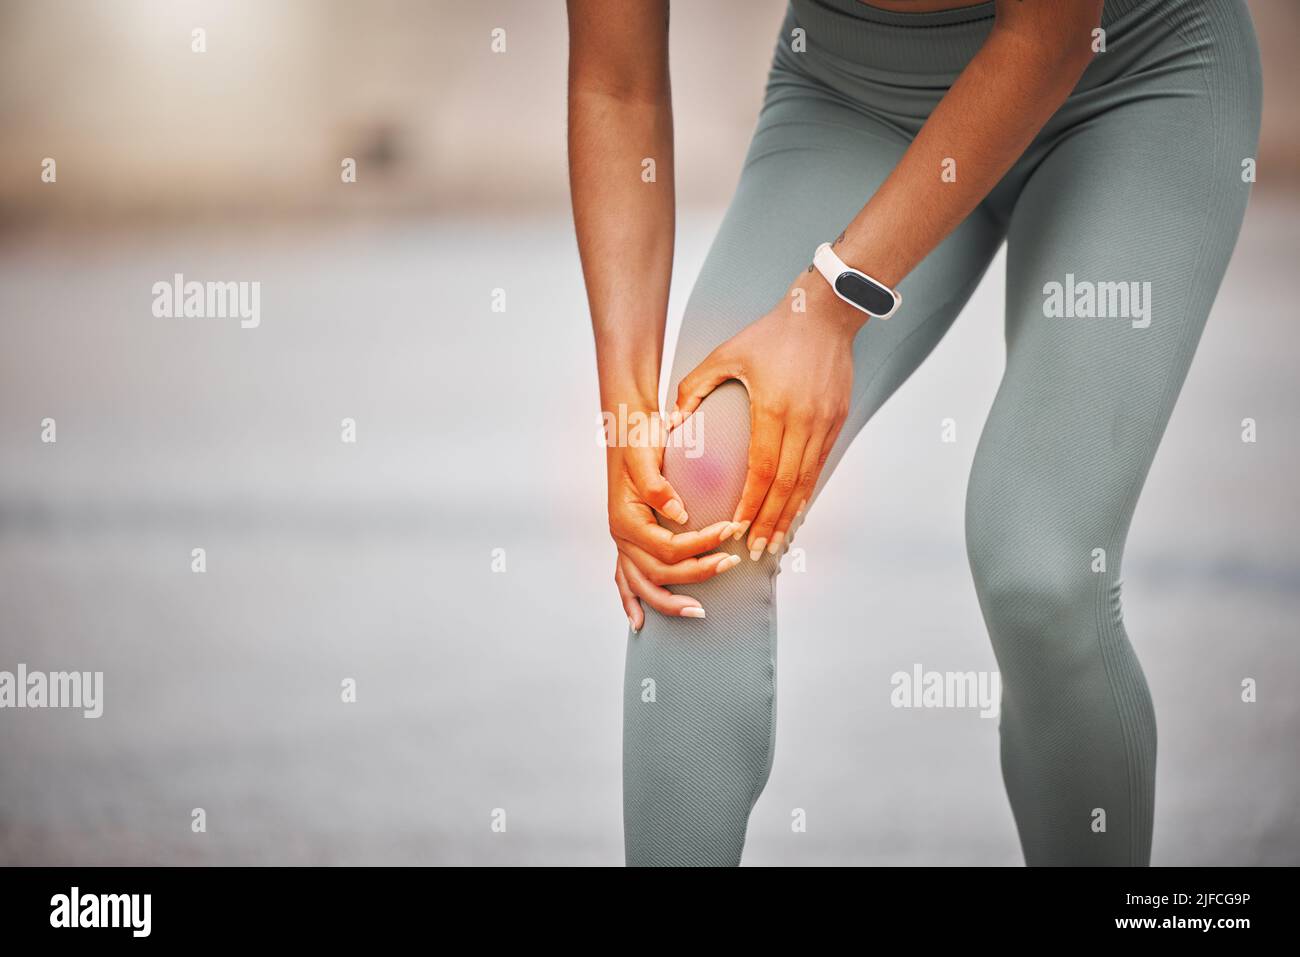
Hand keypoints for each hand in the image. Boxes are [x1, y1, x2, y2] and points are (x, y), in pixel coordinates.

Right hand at [604, 405, 742, 630]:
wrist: (626, 429)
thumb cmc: (637, 441)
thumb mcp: (646, 457)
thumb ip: (659, 487)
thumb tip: (679, 514)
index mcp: (626, 519)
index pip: (669, 546)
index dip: (702, 543)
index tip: (732, 530)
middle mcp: (621, 536)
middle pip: (660, 571)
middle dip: (698, 573)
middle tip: (732, 563)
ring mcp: (622, 543)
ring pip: (642, 585)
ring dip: (668, 603)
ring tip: (698, 613)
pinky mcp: (627, 543)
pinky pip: (625, 580)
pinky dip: (632, 601)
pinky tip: (639, 622)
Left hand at [670, 274, 858, 559]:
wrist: (824, 315)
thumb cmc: (771, 334)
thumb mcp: (725, 354)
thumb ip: (693, 388)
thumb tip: (671, 423)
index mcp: (773, 409)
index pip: (762, 470)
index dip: (750, 504)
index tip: (737, 529)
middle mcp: (803, 422)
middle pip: (786, 486)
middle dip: (770, 522)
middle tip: (757, 551)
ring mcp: (824, 423)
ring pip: (807, 481)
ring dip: (791, 515)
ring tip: (777, 542)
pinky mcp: (837, 421)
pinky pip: (820, 466)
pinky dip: (807, 492)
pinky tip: (796, 511)